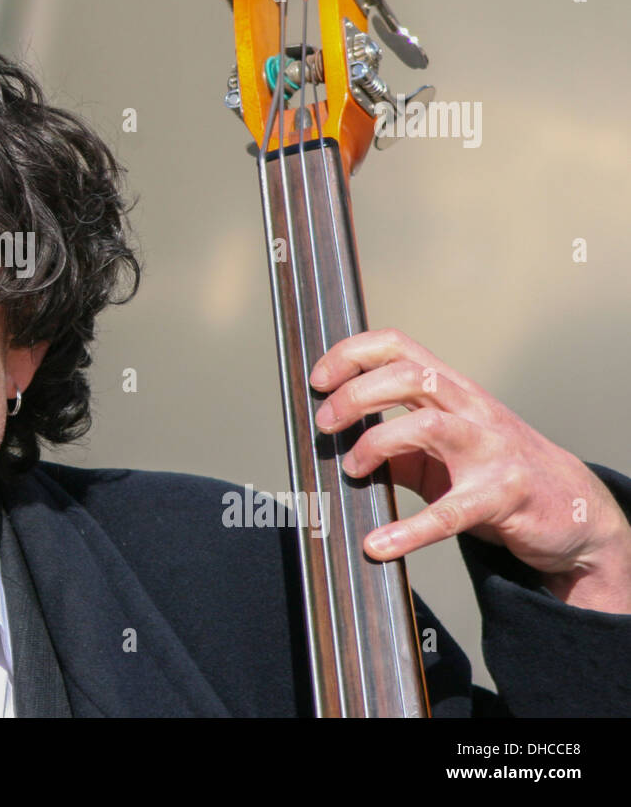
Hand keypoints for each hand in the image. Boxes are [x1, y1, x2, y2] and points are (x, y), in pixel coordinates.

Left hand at [310, 328, 630, 613]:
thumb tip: (335, 449)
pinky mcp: (504, 496)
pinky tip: (378, 546)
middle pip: (408, 376)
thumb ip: (395, 445)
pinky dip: (410, 531)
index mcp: (451, 389)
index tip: (318, 380)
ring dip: (377, 444)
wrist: (574, 510)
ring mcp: (491, 449)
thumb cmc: (496, 470)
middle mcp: (471, 409)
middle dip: (355, 396)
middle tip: (324, 426)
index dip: (351, 355)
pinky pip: (452, 512)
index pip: (397, 347)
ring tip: (352, 471)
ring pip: (428, 424)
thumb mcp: (441, 449)